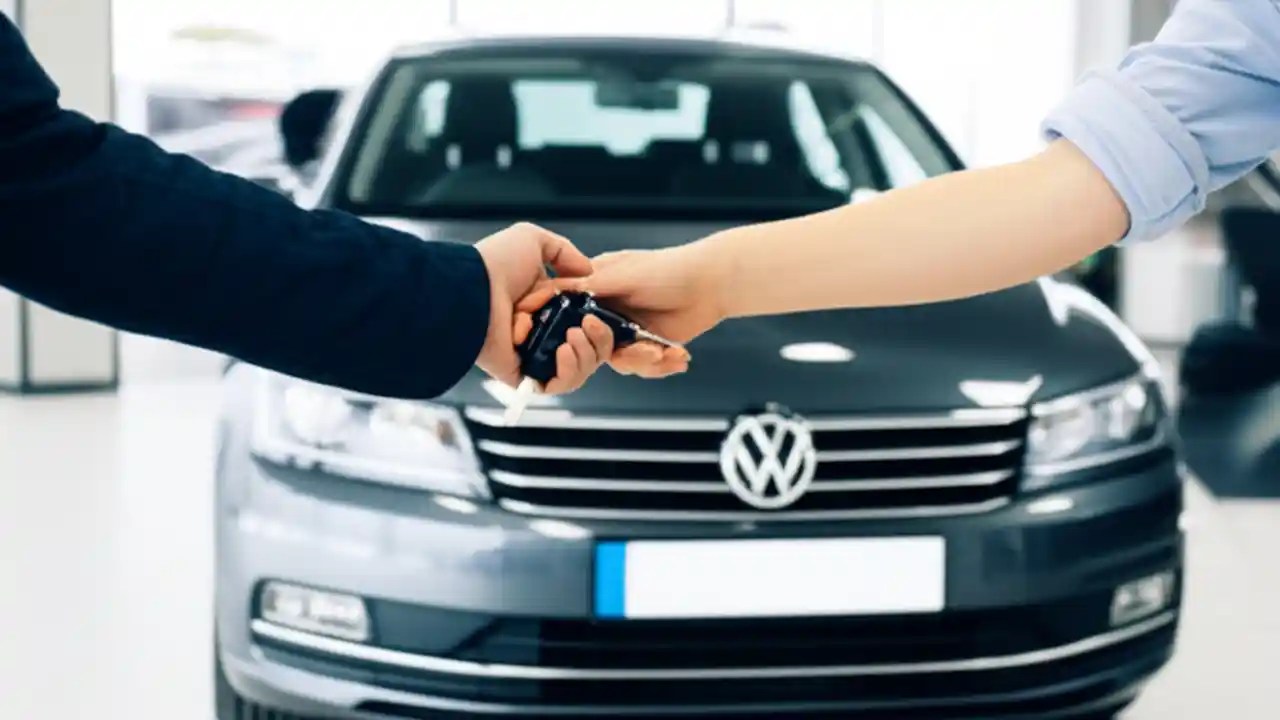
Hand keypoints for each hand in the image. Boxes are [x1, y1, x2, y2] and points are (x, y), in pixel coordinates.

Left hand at [475, 223, 613, 392]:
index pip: (585, 323)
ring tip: (572, 337)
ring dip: (584, 354)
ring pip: (578, 369)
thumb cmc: (494, 265)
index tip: (598, 314)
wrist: (473, 289)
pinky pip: (556, 385)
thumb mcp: (532, 240)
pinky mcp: (524, 375)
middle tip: (588, 325)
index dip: (599, 323)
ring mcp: (532, 354)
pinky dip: (567, 372)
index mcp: (544, 304)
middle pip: (587, 349)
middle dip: (597, 339)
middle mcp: (540, 330)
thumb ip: (565, 252)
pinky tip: (563, 352)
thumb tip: (588, 271)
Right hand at [559, 242, 726, 377]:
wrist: (713, 283)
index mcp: (596, 287)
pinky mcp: (649, 343)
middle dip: (614, 351)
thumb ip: (588, 286)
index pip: (568, 313)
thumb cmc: (669, 268)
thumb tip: (553, 289)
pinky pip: (644, 364)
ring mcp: (628, 328)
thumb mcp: (623, 274)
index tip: (579, 337)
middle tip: (635, 346)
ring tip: (663, 352)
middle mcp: (608, 310)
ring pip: (620, 360)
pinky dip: (661, 364)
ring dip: (643, 360)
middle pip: (592, 345)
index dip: (570, 330)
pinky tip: (677, 356)